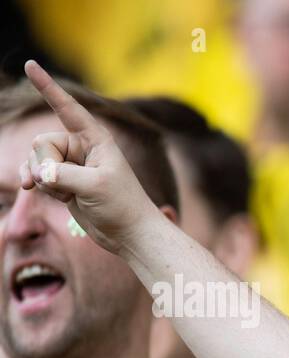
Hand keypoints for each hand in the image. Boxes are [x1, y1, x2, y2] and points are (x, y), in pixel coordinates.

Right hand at [18, 61, 161, 254]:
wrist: (129, 233)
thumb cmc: (122, 206)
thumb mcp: (94, 187)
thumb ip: (62, 176)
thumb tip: (38, 174)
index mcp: (95, 139)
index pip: (68, 107)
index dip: (48, 87)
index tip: (30, 65)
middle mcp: (81, 147)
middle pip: (41, 143)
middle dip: (45, 164)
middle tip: (66, 184)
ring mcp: (70, 164)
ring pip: (36, 159)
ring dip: (42, 178)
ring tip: (66, 194)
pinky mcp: (63, 181)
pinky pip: (35, 173)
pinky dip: (33, 181)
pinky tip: (30, 187)